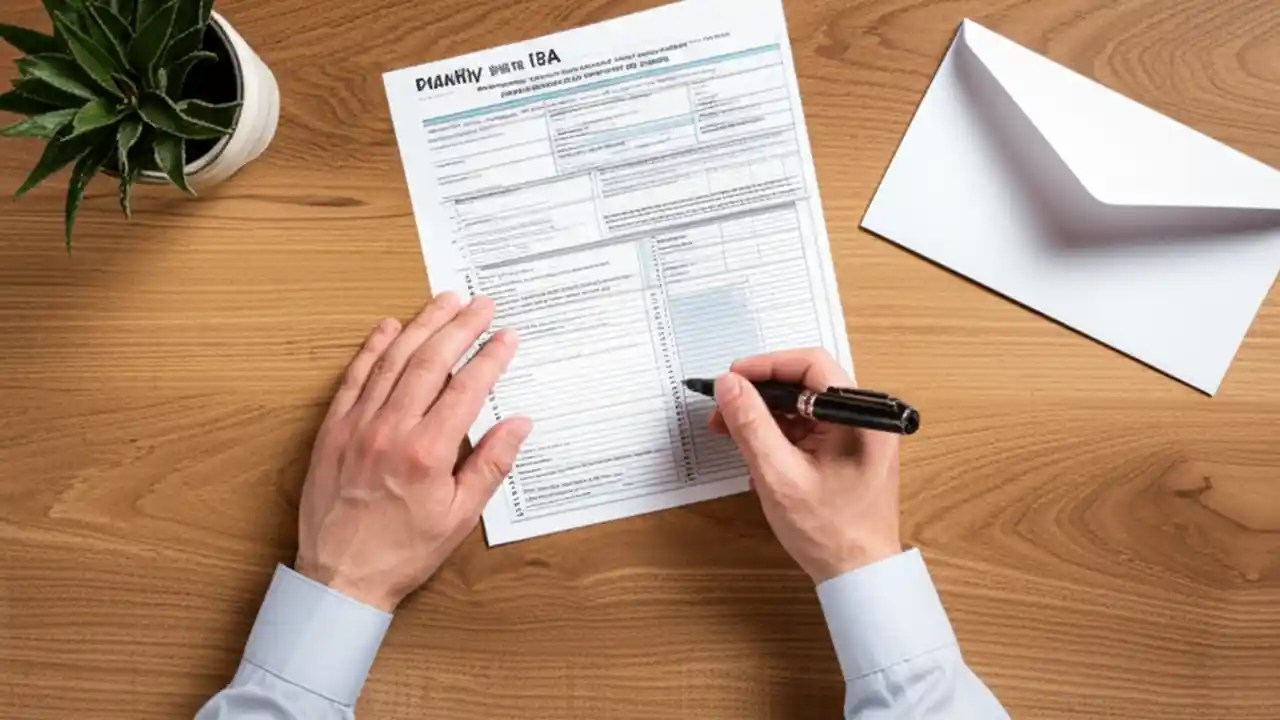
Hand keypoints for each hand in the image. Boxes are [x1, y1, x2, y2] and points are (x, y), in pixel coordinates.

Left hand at [295, 293, 530, 610]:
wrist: (340, 576)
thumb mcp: (460, 517)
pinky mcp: (332, 430)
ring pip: (393, 360)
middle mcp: (391, 431)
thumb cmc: (403, 552)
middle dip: (460, 327)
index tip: (506, 336)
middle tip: (481, 304)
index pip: (467, 388)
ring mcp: (357, 426)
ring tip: (444, 302)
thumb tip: (518, 423)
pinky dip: (372, 348)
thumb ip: (491, 465)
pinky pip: (354, 377)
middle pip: (431, 362)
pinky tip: (389, 327)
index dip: (490, 357)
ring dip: (421, 326)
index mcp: (427, 453)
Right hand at [709, 349, 901, 582]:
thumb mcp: (778, 475)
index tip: (732, 378)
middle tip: (724, 407)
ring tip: (730, 432)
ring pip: (802, 407)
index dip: (766, 365)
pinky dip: (778, 436)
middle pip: (804, 383)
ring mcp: (857, 436)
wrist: (859, 576)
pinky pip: (807, 429)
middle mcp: (864, 418)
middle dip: (759, 394)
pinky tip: (754, 455)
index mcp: (859, 416)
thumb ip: (751, 425)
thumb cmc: (830, 533)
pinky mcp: (847, 452)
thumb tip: (729, 385)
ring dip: (764, 416)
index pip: (810, 364)